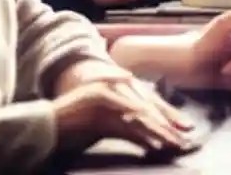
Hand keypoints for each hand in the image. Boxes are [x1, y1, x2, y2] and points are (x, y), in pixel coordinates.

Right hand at [52, 78, 192, 155]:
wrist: (48, 124)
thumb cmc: (78, 128)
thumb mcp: (108, 128)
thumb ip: (129, 129)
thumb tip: (151, 140)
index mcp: (123, 95)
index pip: (150, 107)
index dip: (168, 120)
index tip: (182, 134)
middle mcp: (119, 89)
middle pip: (149, 108)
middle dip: (167, 125)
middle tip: (183, 139)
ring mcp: (109, 89)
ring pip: (138, 109)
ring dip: (156, 126)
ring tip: (170, 140)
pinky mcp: (97, 94)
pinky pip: (120, 108)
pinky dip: (134, 118)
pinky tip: (147, 130)